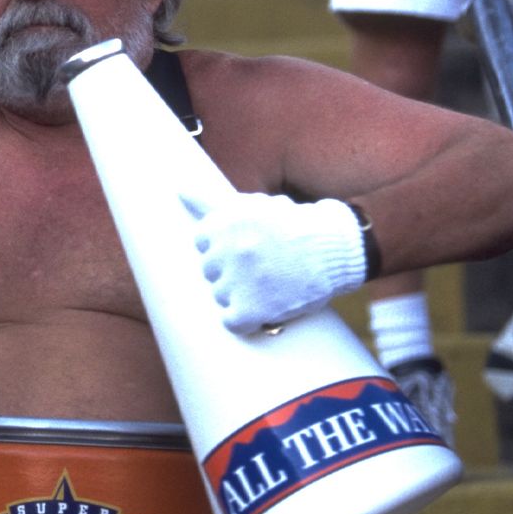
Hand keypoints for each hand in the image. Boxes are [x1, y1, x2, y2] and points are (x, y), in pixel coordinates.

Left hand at [180, 190, 366, 333]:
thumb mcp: (251, 206)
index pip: (202, 245)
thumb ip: (210, 203)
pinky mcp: (250, 310)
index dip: (227, 248)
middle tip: (264, 265)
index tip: (249, 245)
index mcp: (221, 224)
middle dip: (233, 271)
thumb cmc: (292, 226)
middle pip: (210, 272)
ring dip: (242, 294)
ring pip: (221, 297)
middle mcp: (225, 250)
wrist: (333, 249)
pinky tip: (267, 305)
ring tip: (271, 282)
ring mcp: (237, 281)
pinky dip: (249, 320)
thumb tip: (178, 190)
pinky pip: (232, 322)